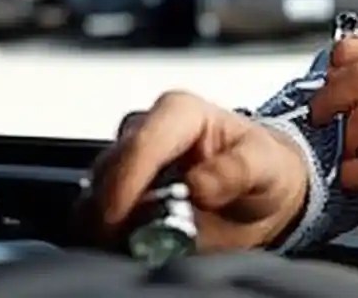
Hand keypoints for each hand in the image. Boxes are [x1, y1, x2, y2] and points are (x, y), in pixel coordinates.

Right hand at [74, 90, 308, 252]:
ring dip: (107, 223)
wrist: (260, 196)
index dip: (126, 182)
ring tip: (142, 243)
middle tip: (138, 240)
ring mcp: (127, 162)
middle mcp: (145, 132)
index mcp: (180, 113)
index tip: (122, 218)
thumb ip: (235, 171)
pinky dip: (106, 234)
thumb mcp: (265, 164)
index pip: (141, 142)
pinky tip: (132, 245)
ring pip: (93, 192)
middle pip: (108, 169)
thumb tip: (197, 185)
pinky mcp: (118, 192)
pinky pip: (93, 213)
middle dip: (113, 208)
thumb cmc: (262, 168)